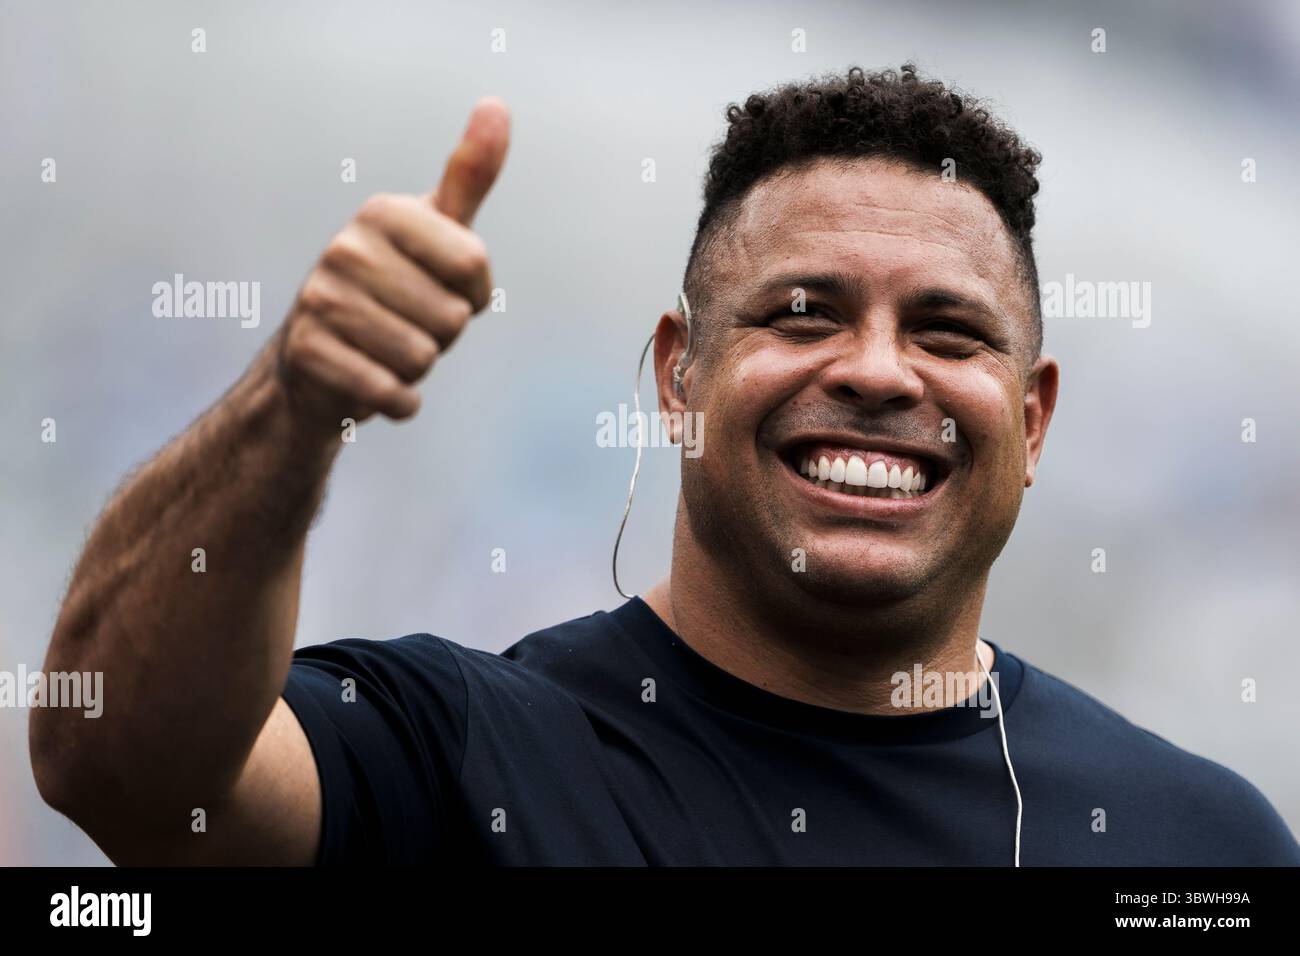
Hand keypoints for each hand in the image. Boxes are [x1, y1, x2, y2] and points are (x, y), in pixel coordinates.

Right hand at [275, 97, 509, 424]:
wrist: (317, 365)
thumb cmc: (394, 292)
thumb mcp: (434, 231)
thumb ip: (468, 175)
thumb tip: (498, 103)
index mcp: (383, 213)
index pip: (475, 268)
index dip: (471, 297)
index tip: (438, 290)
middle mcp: (345, 249)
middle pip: (451, 319)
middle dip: (439, 337)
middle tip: (404, 326)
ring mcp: (321, 301)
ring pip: (423, 359)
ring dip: (416, 371)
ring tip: (384, 350)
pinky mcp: (309, 354)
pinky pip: (393, 394)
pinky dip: (397, 402)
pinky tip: (373, 383)